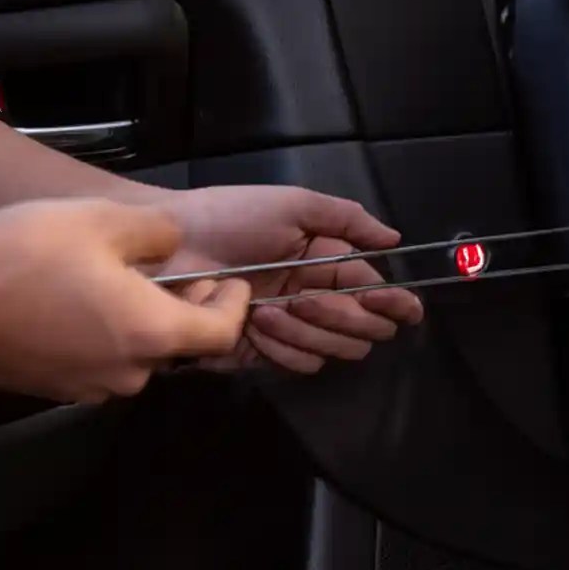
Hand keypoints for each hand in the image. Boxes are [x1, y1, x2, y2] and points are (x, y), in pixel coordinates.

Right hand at [0, 199, 250, 402]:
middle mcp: (130, 374)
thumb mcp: (101, 220)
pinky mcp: (55, 390)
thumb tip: (175, 243)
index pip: (222, 334)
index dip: (234, 306)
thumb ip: (156, 232)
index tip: (229, 281)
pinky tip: (75, 298)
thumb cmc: (26, 256)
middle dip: (183, 306)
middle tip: (170, 269)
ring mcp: (89, 388)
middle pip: (178, 344)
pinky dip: (103, 334)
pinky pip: (97, 360)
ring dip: (139, 319)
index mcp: (154, 334)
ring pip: (135, 352)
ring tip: (115, 276)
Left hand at [157, 186, 423, 373]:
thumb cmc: (228, 217)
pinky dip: (280, 347)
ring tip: (266, 308)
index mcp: (326, 265)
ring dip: (305, 332)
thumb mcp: (292, 204)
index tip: (400, 307)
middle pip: (362, 332)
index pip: (377, 294)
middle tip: (307, 298)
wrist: (168, 246)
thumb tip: (394, 239)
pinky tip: (253, 324)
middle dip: (343, 318)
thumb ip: (346, 219)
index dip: (395, 305)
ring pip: (330, 353)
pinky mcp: (259, 354)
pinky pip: (293, 365)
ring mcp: (287, 331)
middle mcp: (313, 301)